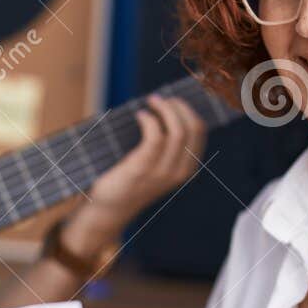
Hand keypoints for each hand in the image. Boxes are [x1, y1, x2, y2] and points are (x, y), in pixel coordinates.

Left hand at [65, 94, 206, 255]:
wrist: (109, 210)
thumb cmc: (129, 181)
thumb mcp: (155, 165)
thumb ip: (165, 145)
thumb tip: (164, 106)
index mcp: (186, 169)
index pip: (199, 131)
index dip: (188, 109)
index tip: (173, 99)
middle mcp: (178, 171)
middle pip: (191, 127)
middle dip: (178, 106)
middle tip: (159, 98)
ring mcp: (162, 172)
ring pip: (176, 130)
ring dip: (164, 108)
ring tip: (150, 101)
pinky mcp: (142, 169)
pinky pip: (155, 136)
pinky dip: (149, 120)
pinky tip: (140, 115)